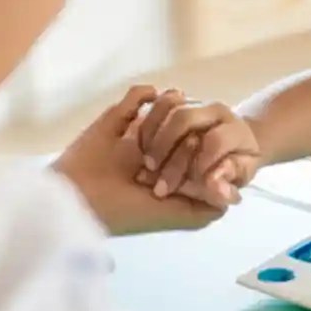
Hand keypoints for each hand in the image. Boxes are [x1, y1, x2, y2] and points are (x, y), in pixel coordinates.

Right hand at [53, 86, 226, 236]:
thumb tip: (233, 198)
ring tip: (173, 112)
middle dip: (187, 131)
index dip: (203, 151)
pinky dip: (144, 94)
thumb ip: (202, 209)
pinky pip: (136, 97)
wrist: (76, 198)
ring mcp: (132, 136)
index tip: (204, 156)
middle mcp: (151, 156)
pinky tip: (151, 100)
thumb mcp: (172, 215)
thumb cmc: (124, 211)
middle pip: (183, 130)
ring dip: (170, 109)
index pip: (196, 153)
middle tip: (183, 138)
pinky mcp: (113, 120)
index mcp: (165, 177)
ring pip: (163, 111)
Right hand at [133, 89, 260, 207]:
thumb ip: (226, 187)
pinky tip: (144, 147)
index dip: (200, 163)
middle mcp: (216, 111)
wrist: (237, 142)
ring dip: (153, 134)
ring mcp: (197, 102)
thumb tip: (212, 185)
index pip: (215, 141)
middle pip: (185, 118)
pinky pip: (159, 103)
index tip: (188, 183)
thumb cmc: (236, 165)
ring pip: (169, 106)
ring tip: (147, 161)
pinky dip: (147, 124)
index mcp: (235, 131)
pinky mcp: (182, 100)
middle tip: (154, 171)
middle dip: (165, 145)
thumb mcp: (239, 179)